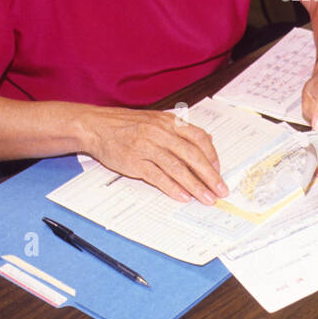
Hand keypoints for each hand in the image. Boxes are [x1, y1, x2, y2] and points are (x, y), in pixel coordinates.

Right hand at [82, 107, 228, 204]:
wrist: (97, 126)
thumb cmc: (128, 125)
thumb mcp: (157, 120)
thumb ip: (180, 130)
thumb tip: (206, 139)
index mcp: (169, 122)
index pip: (199, 138)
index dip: (212, 155)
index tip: (218, 171)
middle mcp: (161, 133)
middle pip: (192, 155)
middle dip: (210, 175)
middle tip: (221, 190)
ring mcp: (147, 147)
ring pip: (177, 168)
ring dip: (195, 185)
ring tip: (206, 198)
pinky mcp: (134, 161)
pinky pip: (158, 176)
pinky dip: (172, 188)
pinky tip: (183, 197)